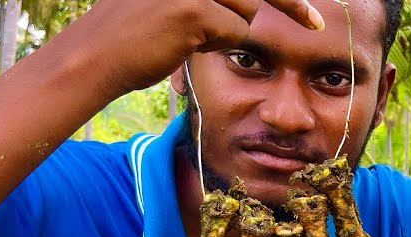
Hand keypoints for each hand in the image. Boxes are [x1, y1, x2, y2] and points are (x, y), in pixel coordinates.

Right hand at [71, 0, 324, 93]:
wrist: (95, 56)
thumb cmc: (134, 31)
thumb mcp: (172, 0)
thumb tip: (253, 1)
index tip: (310, 11)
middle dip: (288, 4)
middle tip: (316, 21)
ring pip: (246, 10)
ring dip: (228, 27)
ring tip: (190, 32)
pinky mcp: (195, 9)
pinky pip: (236, 31)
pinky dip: (219, 43)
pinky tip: (186, 43)